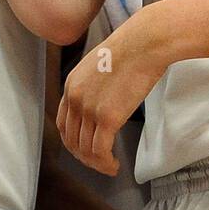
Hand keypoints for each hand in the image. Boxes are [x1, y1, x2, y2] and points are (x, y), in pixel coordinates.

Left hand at [56, 8, 166, 174]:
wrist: (145, 43)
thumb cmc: (132, 48)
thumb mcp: (101, 64)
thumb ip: (95, 84)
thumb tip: (105, 98)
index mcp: (72, 84)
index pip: (63, 123)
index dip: (73, 141)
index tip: (85, 148)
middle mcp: (75, 98)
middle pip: (71, 139)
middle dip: (84, 156)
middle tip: (98, 162)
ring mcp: (89, 109)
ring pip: (85, 149)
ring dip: (96, 163)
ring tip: (109, 166)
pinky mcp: (107, 118)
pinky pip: (100, 151)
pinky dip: (105, 164)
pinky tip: (114, 165)